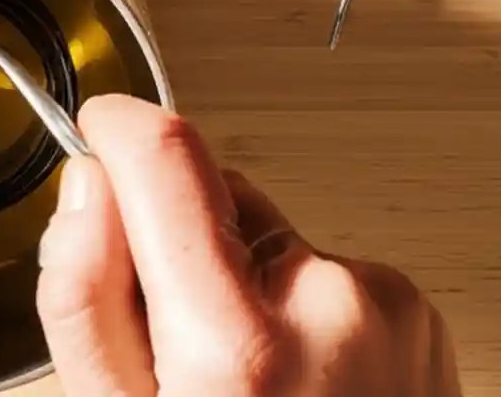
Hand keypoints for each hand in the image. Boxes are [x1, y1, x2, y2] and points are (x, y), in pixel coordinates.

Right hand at [38, 95, 460, 396]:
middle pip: (211, 194)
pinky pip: (318, 271)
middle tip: (172, 336)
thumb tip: (87, 191)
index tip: (97, 131)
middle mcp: (326, 306)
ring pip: (266, 236)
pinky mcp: (414, 310)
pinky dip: (291, 304)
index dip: (116, 128)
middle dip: (171, 239)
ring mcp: (384, 306)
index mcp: (235, 344)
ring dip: (236, 278)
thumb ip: (85, 302)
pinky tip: (290, 376)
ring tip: (243, 373)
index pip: (166, 157)